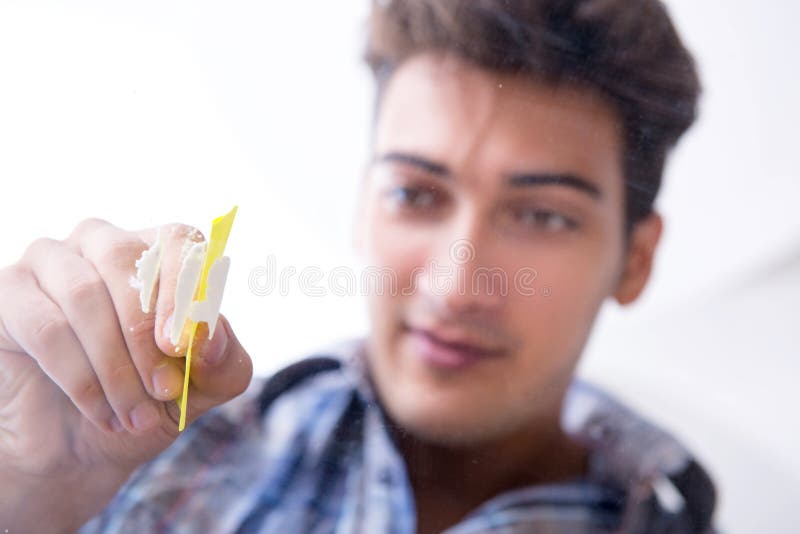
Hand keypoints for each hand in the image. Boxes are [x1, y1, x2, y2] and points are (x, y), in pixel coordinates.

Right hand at [0, 218, 252, 529]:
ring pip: (84, 295)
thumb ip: (223, 359)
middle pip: (125, 259)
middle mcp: (105, 244)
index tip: (182, 345)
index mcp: (160, 254)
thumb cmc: (149, 400)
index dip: (183, 287)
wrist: (84, 448)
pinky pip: (46, 327)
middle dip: (146, 334)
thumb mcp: (204, 388)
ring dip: (115, 366)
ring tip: (135, 415)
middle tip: (164, 390)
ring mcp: (52, 262)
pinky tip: (101, 411)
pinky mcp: (10, 293)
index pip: (177, 239)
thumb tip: (209, 336)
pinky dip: (79, 377)